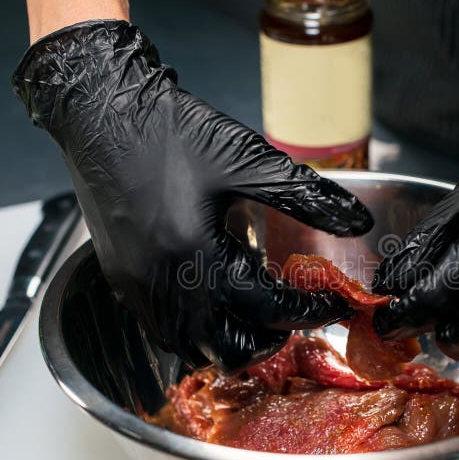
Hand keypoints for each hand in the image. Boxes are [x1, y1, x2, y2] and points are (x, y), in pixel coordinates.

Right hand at [13, 20, 372, 370]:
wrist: (100, 111)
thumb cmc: (169, 131)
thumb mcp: (249, 159)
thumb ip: (306, 195)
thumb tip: (358, 222)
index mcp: (198, 256)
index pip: (268, 310)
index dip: (309, 311)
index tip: (333, 303)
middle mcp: (163, 284)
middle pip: (228, 348)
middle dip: (270, 339)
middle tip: (294, 313)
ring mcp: (136, 287)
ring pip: (191, 347)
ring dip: (230, 339)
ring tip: (256, 310)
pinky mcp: (119, 279)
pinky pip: (162, 329)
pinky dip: (196, 327)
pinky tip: (213, 297)